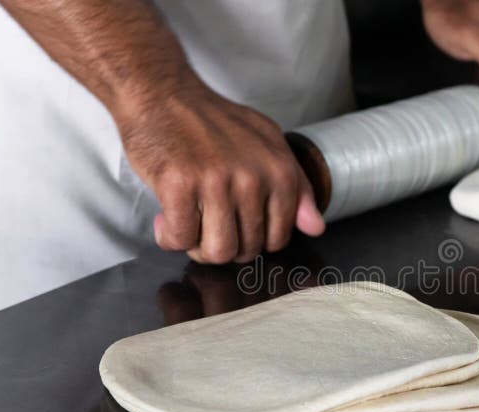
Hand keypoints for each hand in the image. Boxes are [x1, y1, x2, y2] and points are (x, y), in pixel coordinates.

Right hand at [116, 78, 325, 263]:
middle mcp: (253, 178)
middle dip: (223, 245)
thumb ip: (297, 188)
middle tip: (206, 222)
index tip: (235, 224)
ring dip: (197, 246)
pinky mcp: (180, 185)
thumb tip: (316, 227)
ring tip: (189, 223)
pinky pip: (180, 238)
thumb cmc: (212, 122)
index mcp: (280, 172)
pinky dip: (169, 237)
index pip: (277, 239)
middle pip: (246, 250)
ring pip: (217, 252)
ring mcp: (217, 182)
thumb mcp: (267, 144)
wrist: (162, 93)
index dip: (252, 240)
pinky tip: (166, 217)